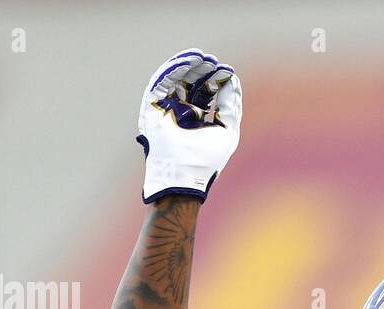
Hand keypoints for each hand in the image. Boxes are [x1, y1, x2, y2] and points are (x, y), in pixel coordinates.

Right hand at [136, 48, 242, 203]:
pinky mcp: (151, 107)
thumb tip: (233, 79)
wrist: (183, 176)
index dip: (216, 80)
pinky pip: (160, 82)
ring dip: (189, 65)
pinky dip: (173, 69)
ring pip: (175, 79)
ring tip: (203, 57)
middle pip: (191, 83)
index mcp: (197, 120)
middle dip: (203, 70)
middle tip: (214, 61)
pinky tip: (189, 61)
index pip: (206, 93)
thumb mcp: (227, 130)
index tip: (227, 70)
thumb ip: (231, 105)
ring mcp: (165, 109)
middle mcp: (179, 113)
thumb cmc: (206, 160)